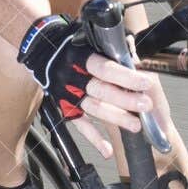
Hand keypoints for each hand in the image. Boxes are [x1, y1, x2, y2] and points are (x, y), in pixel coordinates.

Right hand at [17, 14, 155, 160]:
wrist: (41, 48)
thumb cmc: (70, 43)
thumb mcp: (88, 38)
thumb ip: (111, 48)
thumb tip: (136, 56)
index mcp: (81, 58)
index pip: (106, 69)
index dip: (126, 77)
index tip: (146, 82)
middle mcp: (73, 77)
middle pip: (101, 91)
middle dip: (126, 100)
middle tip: (146, 106)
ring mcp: (68, 94)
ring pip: (93, 109)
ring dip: (116, 118)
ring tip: (136, 126)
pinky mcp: (64, 107)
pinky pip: (80, 125)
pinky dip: (93, 138)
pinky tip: (107, 150)